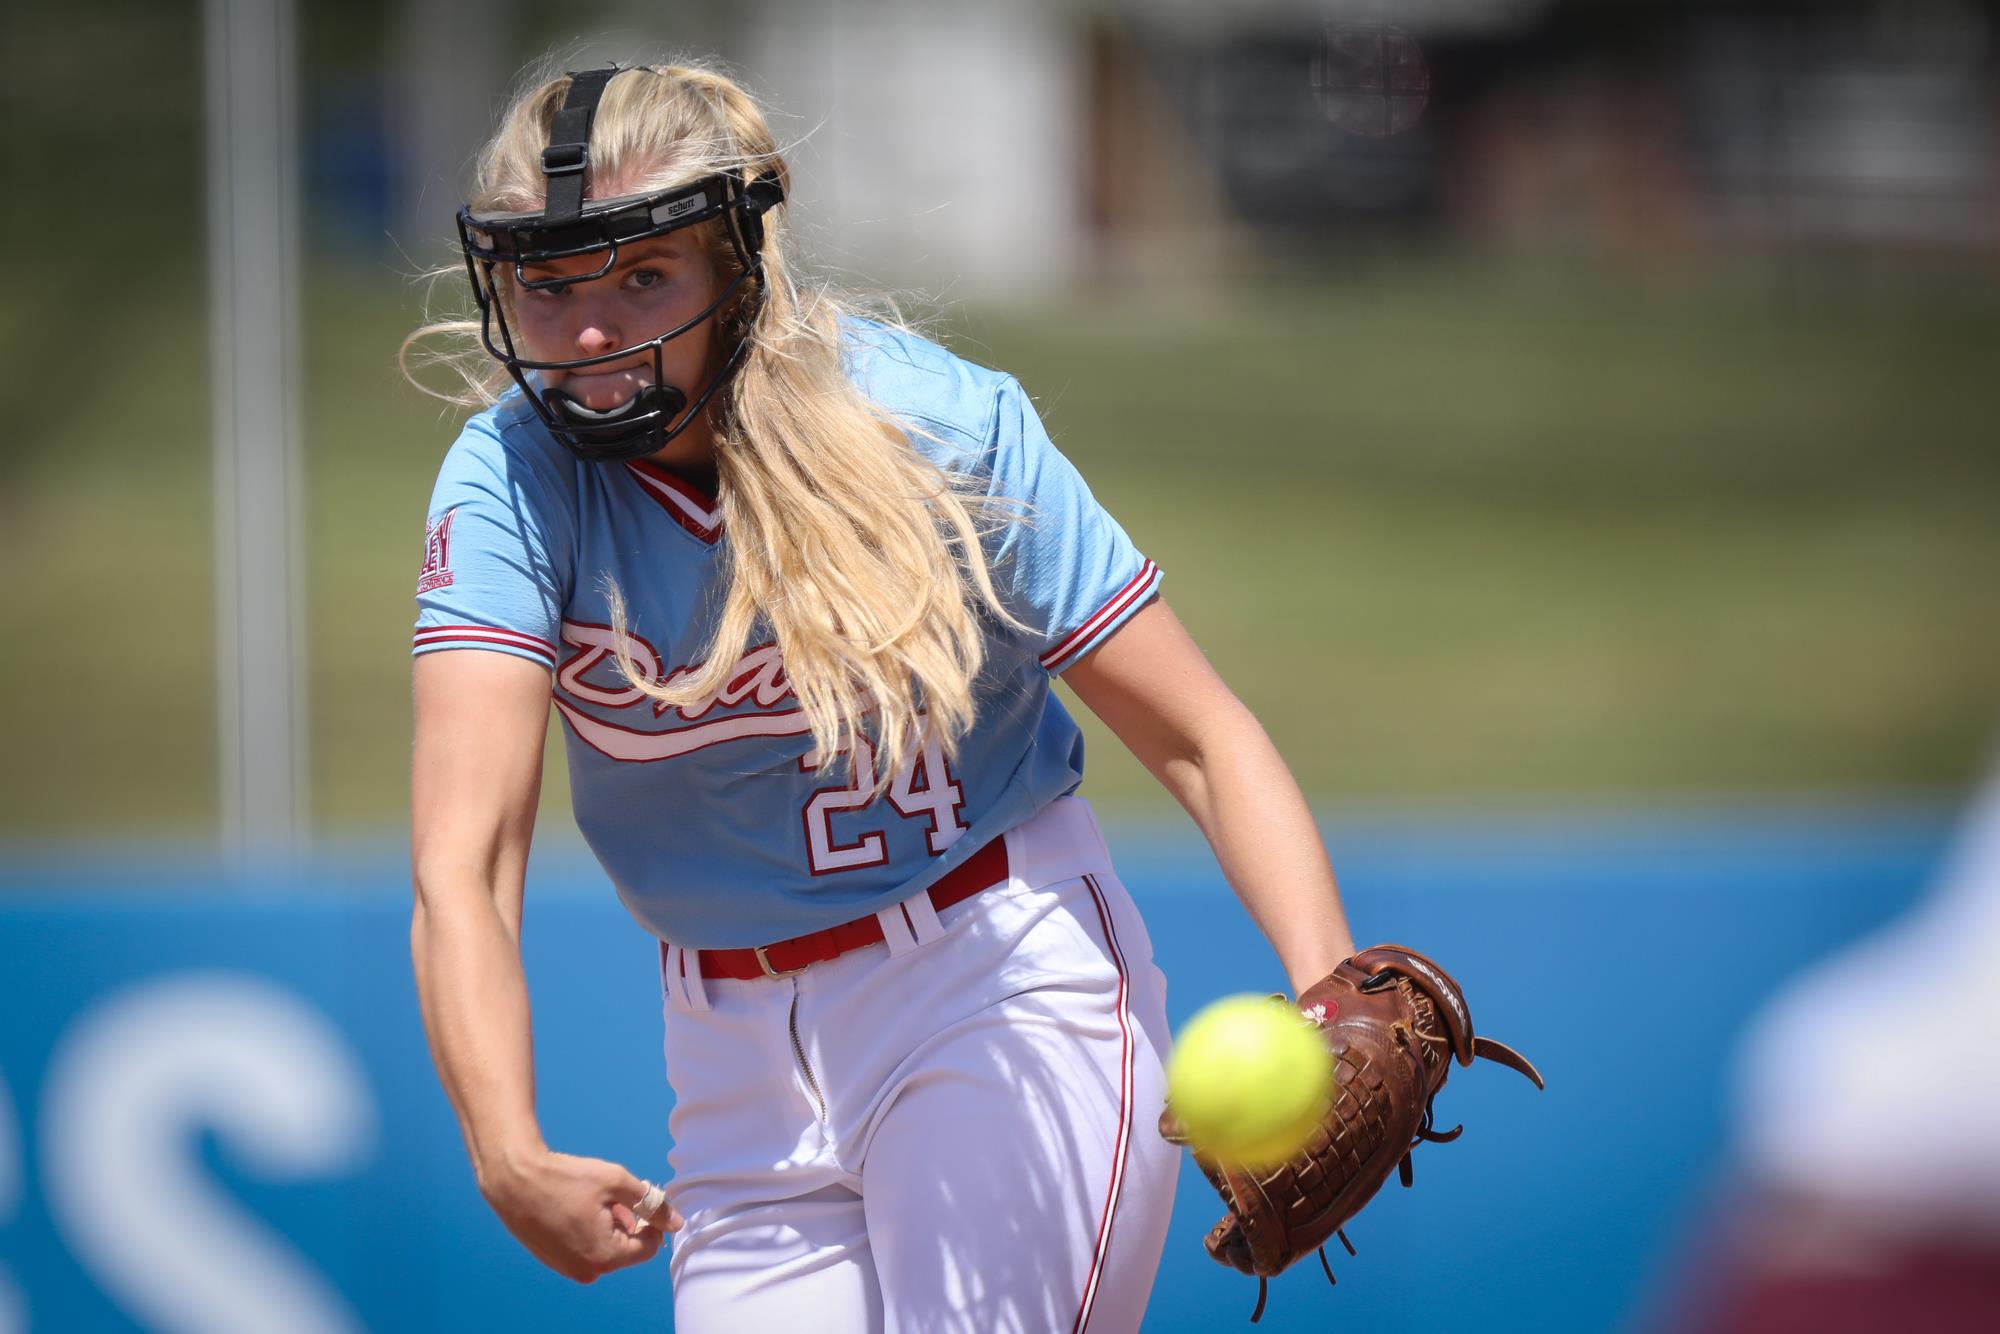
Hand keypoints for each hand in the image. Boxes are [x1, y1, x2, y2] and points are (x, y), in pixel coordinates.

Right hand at [479, 1146, 679, 1282]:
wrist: (513, 1180)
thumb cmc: (564, 1178)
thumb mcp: (616, 1182)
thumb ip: (650, 1203)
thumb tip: (676, 1221)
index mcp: (604, 1255)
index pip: (648, 1247)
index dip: (652, 1221)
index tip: (643, 1198)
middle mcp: (586, 1270)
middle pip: (626, 1248)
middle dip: (629, 1221)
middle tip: (618, 1194)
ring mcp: (567, 1267)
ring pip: (605, 1247)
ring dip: (610, 1224)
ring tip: (597, 1198)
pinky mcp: (553, 1260)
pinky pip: (584, 1248)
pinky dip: (590, 1229)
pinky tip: (579, 1206)